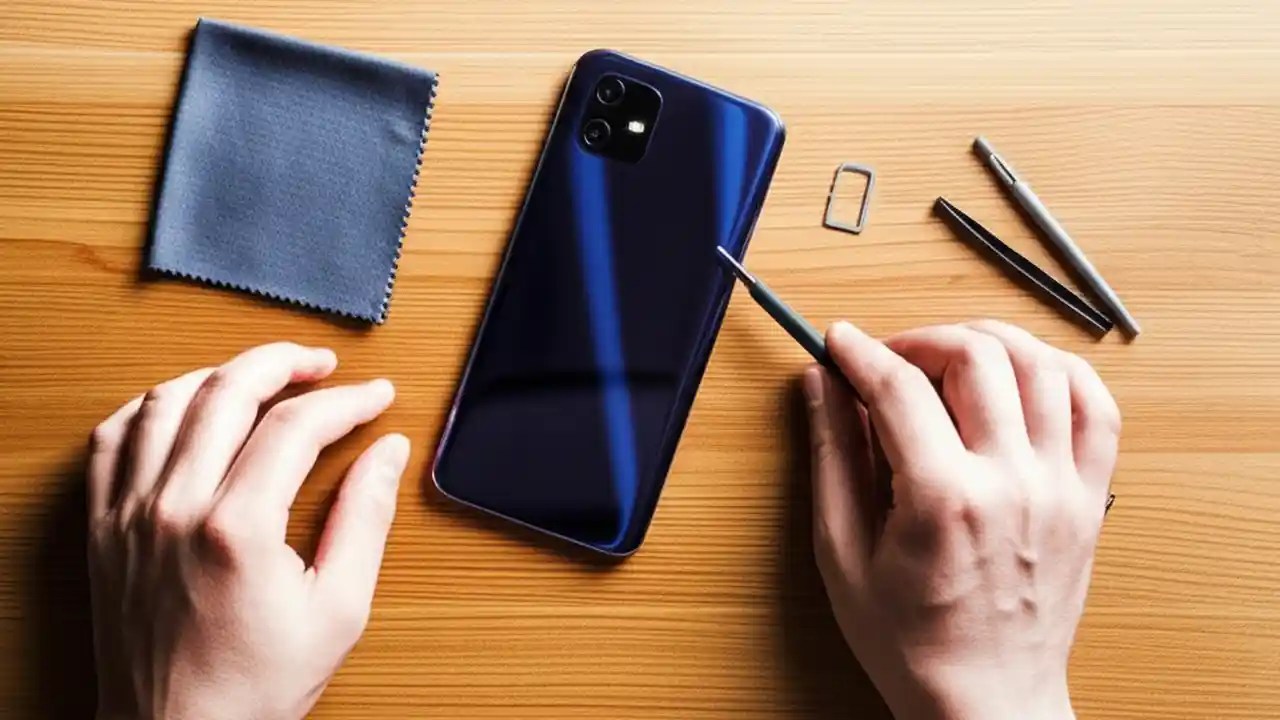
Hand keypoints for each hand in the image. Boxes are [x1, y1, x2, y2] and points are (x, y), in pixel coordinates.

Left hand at [86, 342, 410, 719]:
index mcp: (237, 529)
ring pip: (167, 400)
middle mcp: (174, 508)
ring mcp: (129, 515)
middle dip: (285, 362)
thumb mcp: (338, 609)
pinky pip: (113, 438)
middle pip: (229, 390)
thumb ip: (365, 520)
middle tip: (323, 364)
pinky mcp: (103, 529)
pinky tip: (186, 408)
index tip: (376, 397)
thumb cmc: (256, 687)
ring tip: (262, 378)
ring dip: (220, 374)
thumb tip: (386, 453)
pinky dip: (151, 406)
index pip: (297, 426)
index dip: (347, 401)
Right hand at [804, 321, 1118, 719]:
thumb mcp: (843, 554)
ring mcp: (1062, 487)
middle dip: (922, 339)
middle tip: (890, 359)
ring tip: (951, 359)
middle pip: (977, 357)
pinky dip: (1059, 372)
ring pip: (1042, 364)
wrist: (987, 703)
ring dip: (989, 342)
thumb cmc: (910, 642)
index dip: (860, 352)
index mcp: (943, 501)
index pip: (899, 387)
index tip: (839, 341)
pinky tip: (1020, 380)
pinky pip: (1096, 406)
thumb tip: (821, 384)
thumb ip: (833, 457)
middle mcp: (1013, 483)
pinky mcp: (1090, 497)